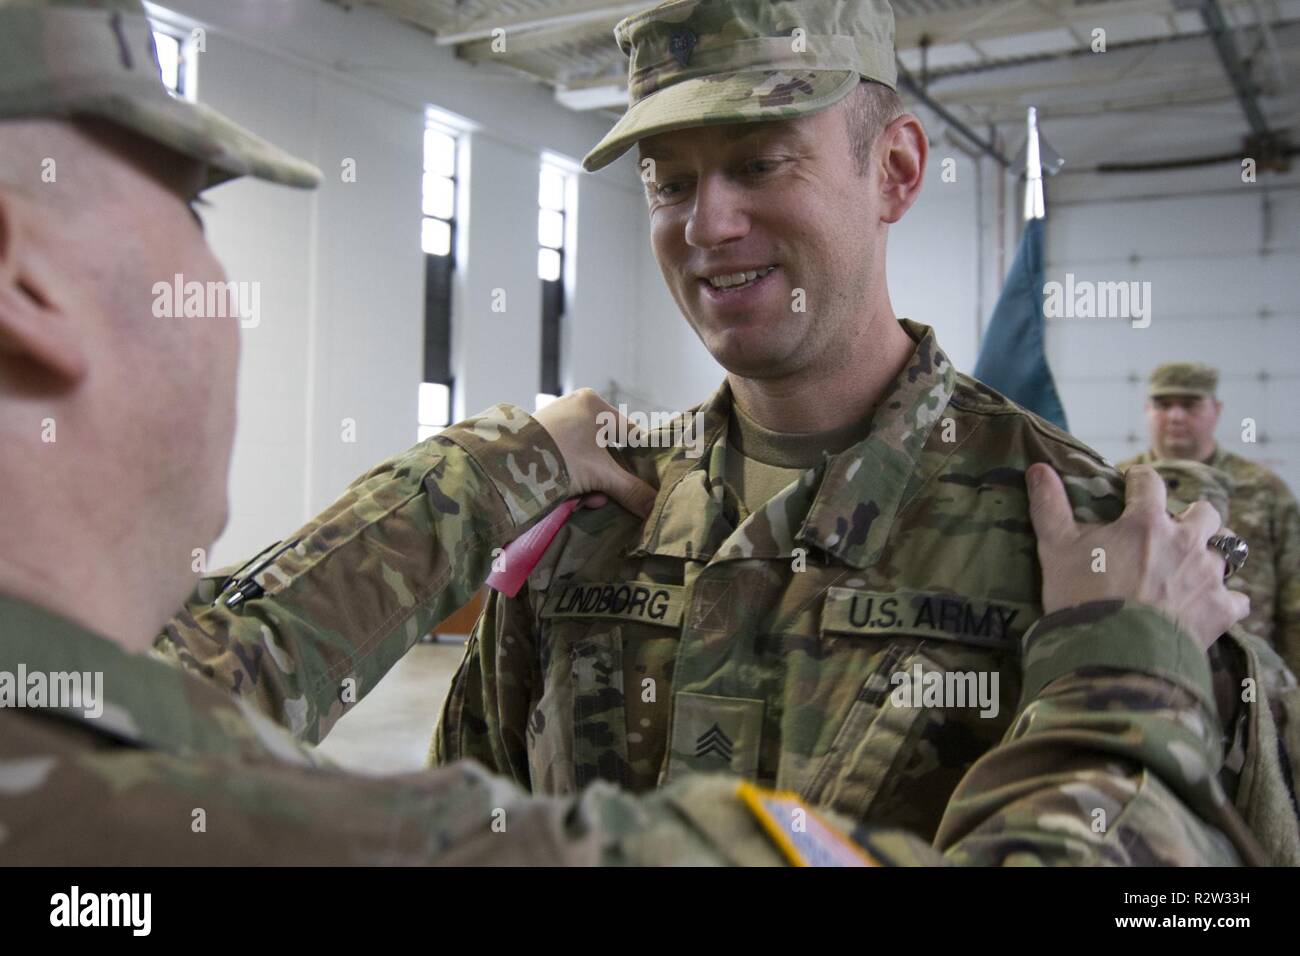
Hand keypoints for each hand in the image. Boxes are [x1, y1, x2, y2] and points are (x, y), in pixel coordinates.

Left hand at [532, 388, 656, 519]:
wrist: (507, 465)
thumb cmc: (560, 458)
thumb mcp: (601, 475)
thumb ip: (631, 489)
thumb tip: (656, 506)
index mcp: (594, 404)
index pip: (631, 434)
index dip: (639, 461)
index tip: (641, 484)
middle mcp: (576, 406)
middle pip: (607, 449)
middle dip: (609, 479)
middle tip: (605, 497)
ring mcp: (556, 421)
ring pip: (587, 458)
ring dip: (591, 483)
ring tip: (586, 500)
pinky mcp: (540, 438)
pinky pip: (568, 459)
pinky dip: (572, 478)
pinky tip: (570, 495)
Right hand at [1026, 462, 1248, 649]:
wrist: (1113, 653)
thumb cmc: (1081, 596)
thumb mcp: (1055, 548)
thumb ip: (1049, 505)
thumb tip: (1037, 467)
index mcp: (1146, 521)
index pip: (1149, 482)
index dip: (1139, 480)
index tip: (1132, 485)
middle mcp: (1186, 541)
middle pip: (1205, 512)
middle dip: (1192, 515)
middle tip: (1172, 529)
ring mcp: (1208, 575)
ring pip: (1229, 550)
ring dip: (1213, 552)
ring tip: (1195, 564)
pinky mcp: (1222, 610)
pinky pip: (1238, 599)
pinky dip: (1226, 600)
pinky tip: (1210, 605)